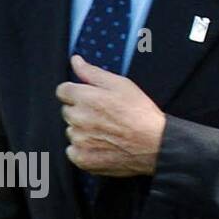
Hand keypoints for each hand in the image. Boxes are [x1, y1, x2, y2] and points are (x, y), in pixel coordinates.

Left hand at [56, 55, 165, 176]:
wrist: (155, 143)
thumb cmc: (141, 113)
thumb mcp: (122, 84)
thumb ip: (93, 72)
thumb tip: (76, 61)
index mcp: (85, 98)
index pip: (63, 91)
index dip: (77, 92)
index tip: (90, 98)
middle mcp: (77, 119)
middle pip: (67, 111)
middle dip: (81, 111)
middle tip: (105, 115)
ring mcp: (78, 140)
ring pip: (72, 131)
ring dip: (83, 130)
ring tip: (107, 131)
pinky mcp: (81, 158)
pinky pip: (73, 150)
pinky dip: (84, 148)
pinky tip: (103, 145)